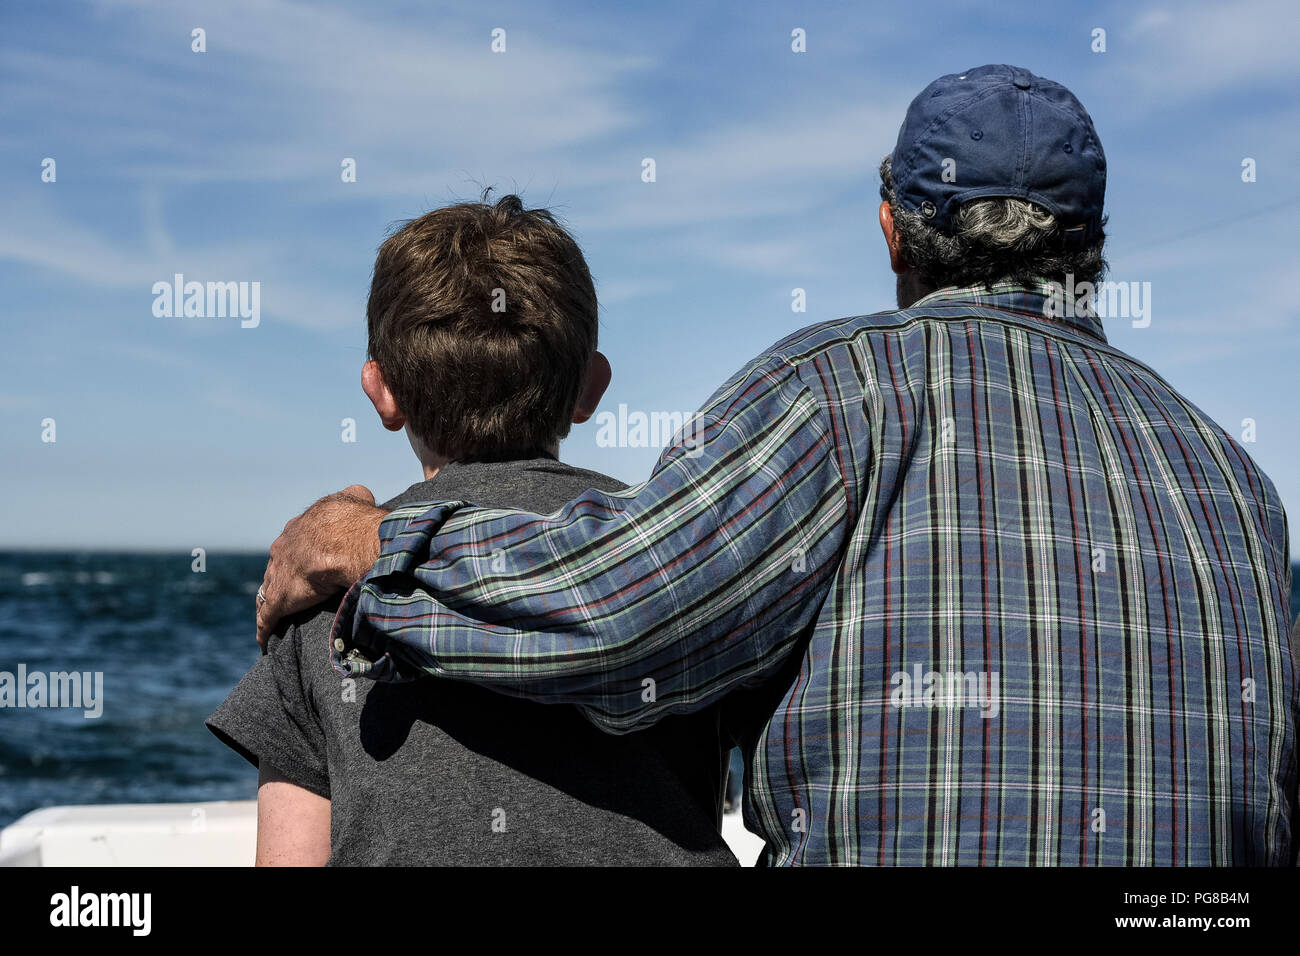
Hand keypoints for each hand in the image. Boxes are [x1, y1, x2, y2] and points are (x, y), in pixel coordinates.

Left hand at [256, 484, 384, 647]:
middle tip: (294, 587)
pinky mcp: (278, 600)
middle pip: (278, 565)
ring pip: (268, 590)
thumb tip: (359, 496)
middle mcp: (282, 550)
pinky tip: (264, 642)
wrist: (342, 541)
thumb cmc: (350, 521)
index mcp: (299, 528)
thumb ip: (353, 498)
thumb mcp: (354, 497)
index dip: (301, 550)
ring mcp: (277, 575)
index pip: (295, 541)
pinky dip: (265, 630)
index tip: (308, 559)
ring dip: (271, 601)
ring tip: (276, 615)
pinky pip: (266, 618)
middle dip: (283, 575)